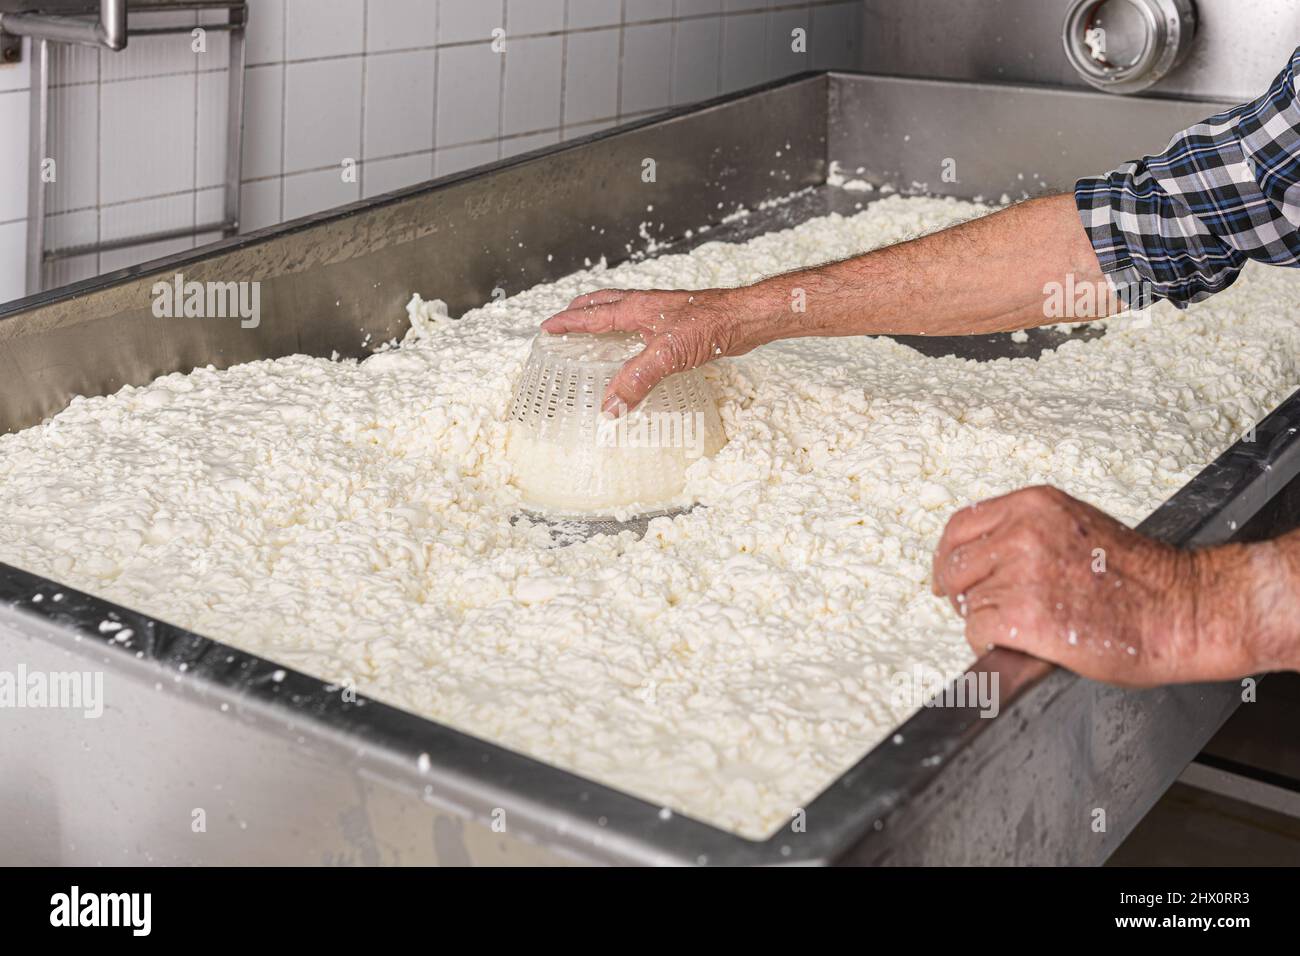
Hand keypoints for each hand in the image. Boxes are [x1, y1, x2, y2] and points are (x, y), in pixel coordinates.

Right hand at [540, 287, 766, 413]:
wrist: (746, 318)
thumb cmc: (712, 325)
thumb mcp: (668, 355)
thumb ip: (637, 380)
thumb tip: (610, 406)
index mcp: (636, 309)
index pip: (592, 315)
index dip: (568, 322)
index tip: (547, 328)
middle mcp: (646, 307)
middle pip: (604, 304)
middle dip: (582, 312)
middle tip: (565, 321)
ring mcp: (662, 314)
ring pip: (623, 312)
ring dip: (604, 318)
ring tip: (594, 331)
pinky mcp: (679, 324)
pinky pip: (643, 326)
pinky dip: (629, 332)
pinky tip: (638, 348)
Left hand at [931, 485, 1256, 686]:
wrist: (1184, 611)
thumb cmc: (1143, 581)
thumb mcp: (1076, 529)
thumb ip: (1028, 533)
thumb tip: (985, 559)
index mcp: (1033, 506)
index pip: (961, 527)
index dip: (950, 558)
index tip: (949, 579)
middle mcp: (1021, 533)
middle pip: (956, 566)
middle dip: (964, 594)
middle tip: (988, 613)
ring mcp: (1020, 573)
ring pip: (968, 603)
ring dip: (988, 622)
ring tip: (1028, 628)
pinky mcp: (1021, 615)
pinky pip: (977, 633)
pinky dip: (992, 645)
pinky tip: (1026, 644)